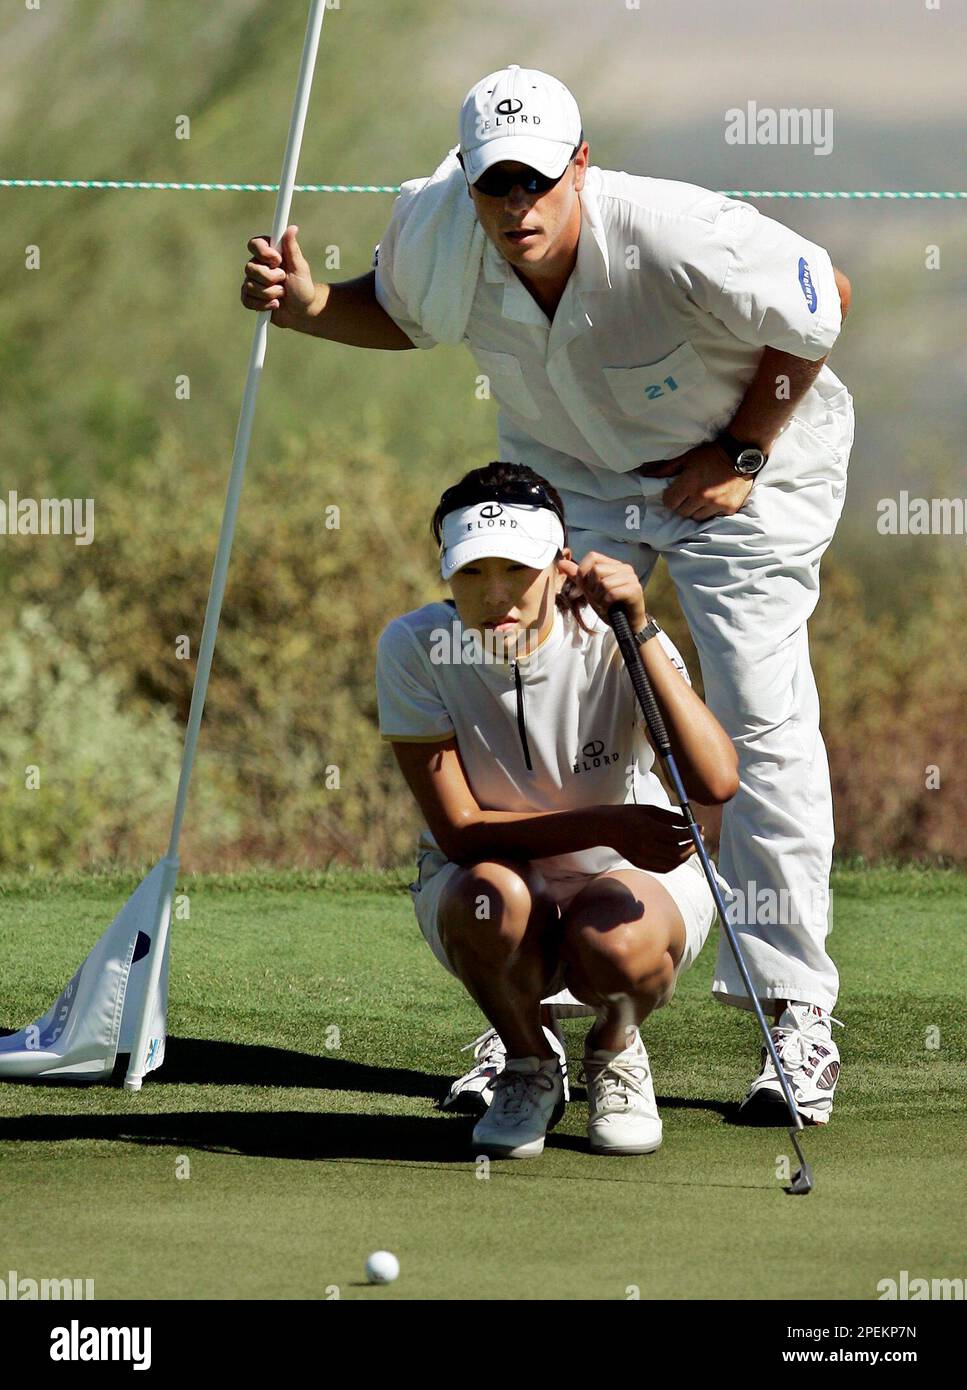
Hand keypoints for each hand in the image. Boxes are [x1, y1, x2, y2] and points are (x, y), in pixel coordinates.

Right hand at [240, 224, 316, 328]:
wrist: (303, 311)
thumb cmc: (303, 287)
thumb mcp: (300, 268)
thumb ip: (292, 249)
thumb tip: (292, 228)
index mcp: (269, 254)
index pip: (254, 244)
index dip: (264, 253)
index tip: (278, 260)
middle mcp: (258, 266)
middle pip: (250, 268)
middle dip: (271, 278)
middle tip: (284, 281)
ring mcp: (252, 282)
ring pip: (250, 286)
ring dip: (271, 293)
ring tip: (282, 295)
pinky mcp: (250, 298)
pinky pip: (247, 300)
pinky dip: (264, 304)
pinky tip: (275, 304)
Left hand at [557, 552, 646, 632]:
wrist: (627, 626)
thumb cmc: (610, 607)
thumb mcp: (590, 591)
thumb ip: (577, 576)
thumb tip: (561, 562)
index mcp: (614, 564)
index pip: (592, 556)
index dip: (584, 572)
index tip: (587, 587)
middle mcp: (624, 568)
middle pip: (596, 569)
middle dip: (591, 588)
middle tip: (598, 599)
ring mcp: (631, 577)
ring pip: (604, 582)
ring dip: (599, 597)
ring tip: (605, 604)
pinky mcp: (635, 589)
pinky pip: (612, 593)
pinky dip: (607, 603)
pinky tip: (611, 607)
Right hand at [607, 805, 701, 872]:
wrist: (606, 827)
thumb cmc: (628, 815)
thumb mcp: (650, 809)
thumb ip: (671, 816)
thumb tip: (690, 823)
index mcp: (648, 829)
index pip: (677, 836)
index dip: (692, 833)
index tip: (700, 828)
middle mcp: (646, 846)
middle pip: (677, 853)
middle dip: (692, 846)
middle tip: (699, 839)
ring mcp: (643, 857)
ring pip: (673, 863)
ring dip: (686, 856)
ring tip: (690, 846)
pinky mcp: (641, 864)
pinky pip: (664, 868)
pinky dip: (675, 863)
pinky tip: (679, 855)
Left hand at [637, 442, 754, 520]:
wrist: (741, 454)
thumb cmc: (710, 454)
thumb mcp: (686, 458)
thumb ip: (666, 469)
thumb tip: (645, 475)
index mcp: (689, 484)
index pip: (670, 503)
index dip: (670, 498)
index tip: (675, 493)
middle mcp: (702, 497)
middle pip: (682, 513)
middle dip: (681, 505)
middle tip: (687, 495)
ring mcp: (717, 504)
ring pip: (697, 517)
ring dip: (695, 510)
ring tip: (700, 498)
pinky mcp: (729, 509)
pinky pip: (713, 517)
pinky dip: (711, 511)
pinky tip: (714, 499)